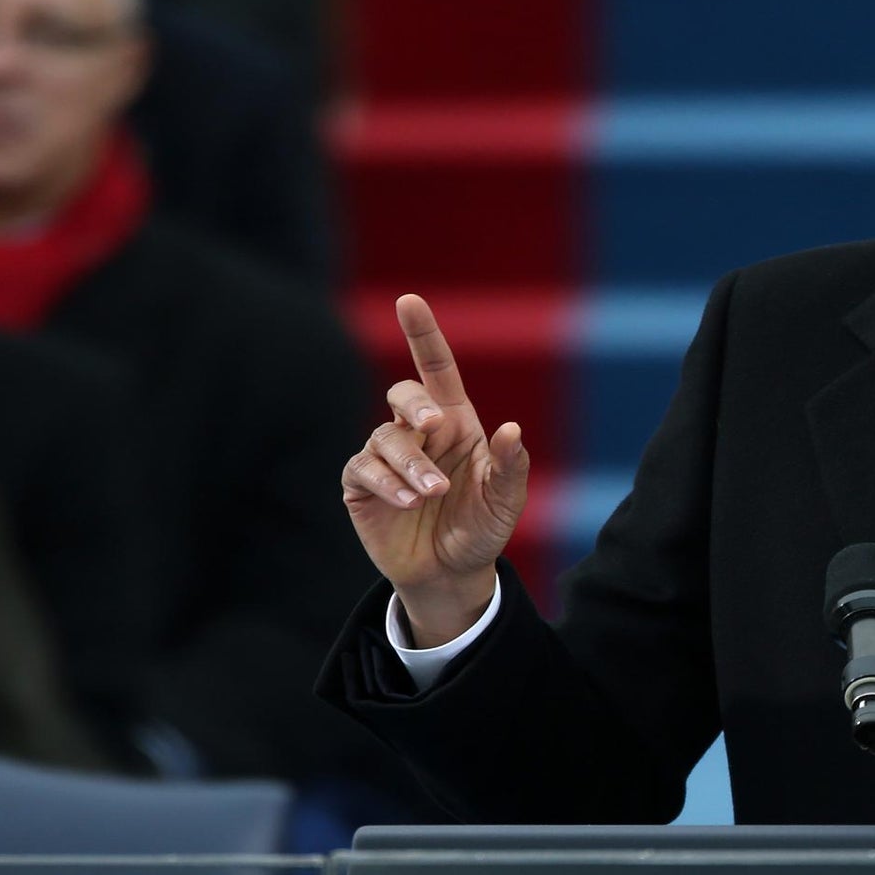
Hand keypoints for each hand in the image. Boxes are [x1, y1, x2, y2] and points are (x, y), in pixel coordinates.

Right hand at [341, 294, 530, 645]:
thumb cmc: (481, 529)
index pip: (436, 368)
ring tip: (430, 495)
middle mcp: (419, 432)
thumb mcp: (506, 501)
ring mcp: (388, 457)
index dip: (422, 334)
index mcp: (455, 423)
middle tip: (432, 424)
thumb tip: (511, 427)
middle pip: (403, 394)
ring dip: (409, 463)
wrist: (451, 574)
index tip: (409, 300)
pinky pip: (364, 469)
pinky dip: (387, 483)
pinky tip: (408, 503)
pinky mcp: (362, 485)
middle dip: (414, 404)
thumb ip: (511, 466)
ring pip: (385, 437)